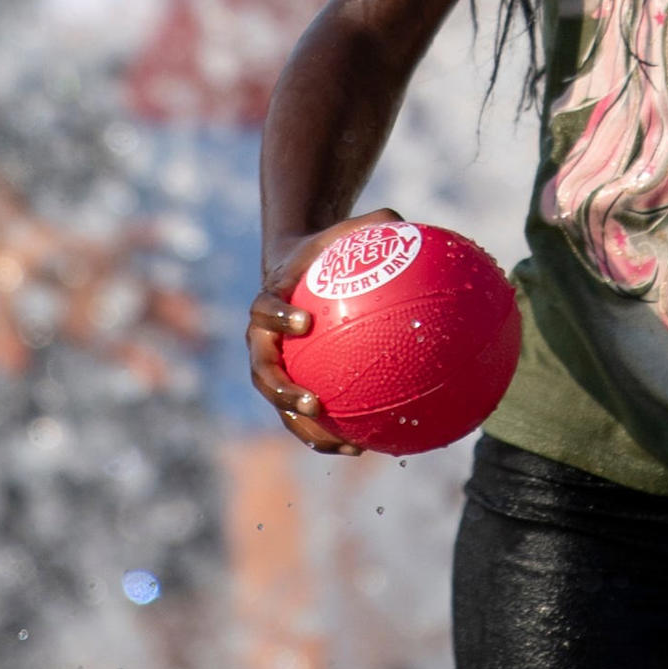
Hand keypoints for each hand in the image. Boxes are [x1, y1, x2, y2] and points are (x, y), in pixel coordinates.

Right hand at [0, 163, 203, 385]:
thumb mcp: (0, 309)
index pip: (117, 348)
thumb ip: (5, 337)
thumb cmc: (2, 281)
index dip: (141, 363)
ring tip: (201, 311)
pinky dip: (153, 235)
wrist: (0, 243)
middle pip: (145, 321)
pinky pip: (135, 239)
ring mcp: (107, 273)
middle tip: (207, 347)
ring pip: (148, 287)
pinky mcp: (106, 244)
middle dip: (174, 333)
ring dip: (174, 297)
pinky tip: (179, 230)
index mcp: (81, 322)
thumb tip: (10, 370)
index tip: (168, 380)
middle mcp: (100, 301)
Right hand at [246, 214, 401, 454]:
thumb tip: (405, 221)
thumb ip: (370, 225)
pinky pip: (306, 418)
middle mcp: (262, 341)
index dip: (277, 320)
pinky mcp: (290, 388)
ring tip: (338, 442)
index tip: (302, 324)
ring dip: (303, 427)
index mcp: (270, 303)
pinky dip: (329, 434)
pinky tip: (364, 447)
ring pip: (280, 406)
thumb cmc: (323, 253)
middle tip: (310, 402)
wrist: (295, 275)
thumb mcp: (342, 234)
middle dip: (282, 391)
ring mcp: (273, 368)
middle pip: (263, 372)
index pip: (264, 311)